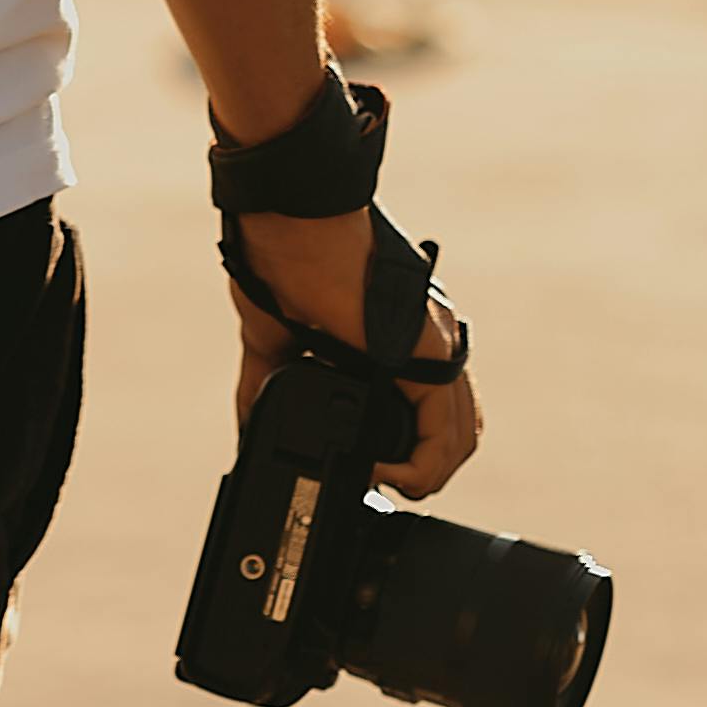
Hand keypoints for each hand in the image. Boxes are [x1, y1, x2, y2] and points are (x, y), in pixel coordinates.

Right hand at [228, 206, 484, 504]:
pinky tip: (380, 470)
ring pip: (460, 437)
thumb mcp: (275, 340)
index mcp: (402, 337)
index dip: (411, 450)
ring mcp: (434, 346)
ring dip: (426, 475)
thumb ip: (265, 384)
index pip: (435, 409)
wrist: (290, 224)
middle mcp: (430, 341)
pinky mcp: (425, 352)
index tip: (368, 468)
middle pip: (458, 430)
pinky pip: (443, 432)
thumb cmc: (285, 261)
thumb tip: (246, 428)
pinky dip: (419, 466)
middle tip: (380, 482)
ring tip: (382, 483)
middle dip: (424, 470)